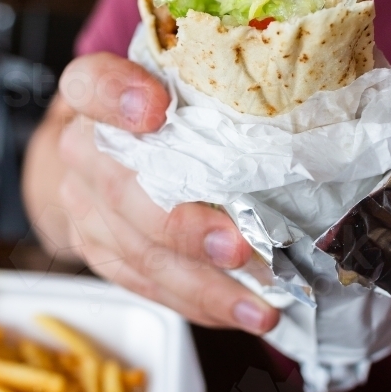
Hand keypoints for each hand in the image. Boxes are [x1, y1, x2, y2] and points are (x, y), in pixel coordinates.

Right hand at [22, 53, 278, 333]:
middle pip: (121, 189)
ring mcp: (84, 205)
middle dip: (184, 227)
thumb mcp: (179, 78)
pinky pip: (143, 283)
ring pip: (137, 251)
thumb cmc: (159, 106)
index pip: (91, 83)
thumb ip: (217, 81)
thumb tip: (308, 87)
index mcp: (93, 92)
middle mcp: (82, 149)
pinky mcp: (96, 249)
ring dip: (202, 285)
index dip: (117, 96)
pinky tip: (235, 313)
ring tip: (258, 306)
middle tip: (238, 249)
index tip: (155, 109)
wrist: (99, 147)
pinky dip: (193, 302)